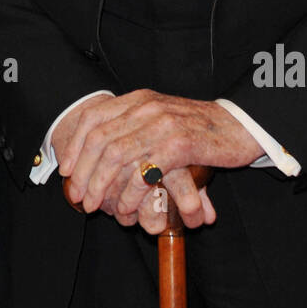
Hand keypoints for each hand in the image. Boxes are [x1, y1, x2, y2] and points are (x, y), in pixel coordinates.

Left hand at [56, 89, 261, 231]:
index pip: (93, 116)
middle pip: (99, 138)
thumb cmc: (200, 129)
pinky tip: (126, 208)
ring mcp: (162, 125)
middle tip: (78, 197)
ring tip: (96, 207)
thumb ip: (135, 127)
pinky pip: (143, 171)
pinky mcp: (179, 145)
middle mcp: (146, 107)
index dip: (75, 144)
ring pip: (116, 155)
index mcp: (139, 99)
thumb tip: (102, 152)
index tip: (66, 169)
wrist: (241, 125)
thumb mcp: (163, 118)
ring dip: (101, 185)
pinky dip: (129, 193)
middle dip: (83, 172)